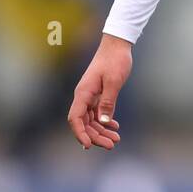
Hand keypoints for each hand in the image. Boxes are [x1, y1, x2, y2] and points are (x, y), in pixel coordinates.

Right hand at [67, 33, 131, 150]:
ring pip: (92, 120)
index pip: (75, 118)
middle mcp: (84, 96)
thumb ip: (108, 102)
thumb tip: (103, 122)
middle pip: (84, 123)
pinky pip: (98, 113)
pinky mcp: (98, 95)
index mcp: (83, 93)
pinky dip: (105, 122)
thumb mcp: (114, 82)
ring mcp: (90, 96)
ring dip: (102, 131)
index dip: (80, 133)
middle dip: (96, 136)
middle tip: (112, 145)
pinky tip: (115, 127)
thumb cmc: (115, 61)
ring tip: (116, 139)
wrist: (117, 46)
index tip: (89, 145)